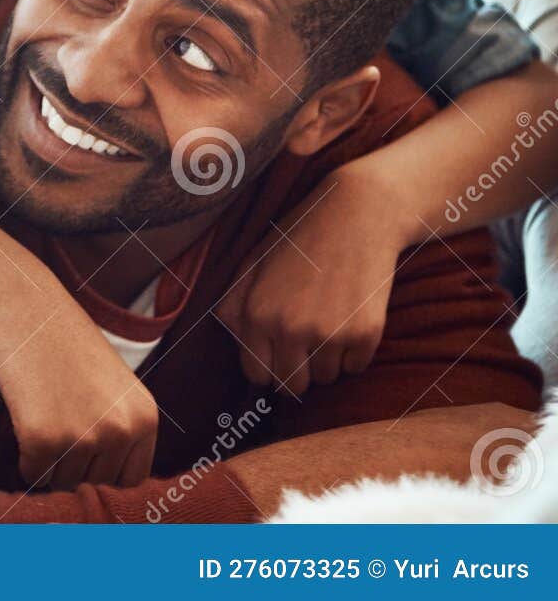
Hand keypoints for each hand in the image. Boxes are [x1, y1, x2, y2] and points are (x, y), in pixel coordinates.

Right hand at [0, 301, 158, 491]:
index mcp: (145, 416)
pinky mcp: (43, 438)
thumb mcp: (114, 385)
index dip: (105, 473)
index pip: (131, 479)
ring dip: (50, 463)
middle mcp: (121, 430)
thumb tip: (109, 483)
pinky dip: (26, 460)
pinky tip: (26, 422)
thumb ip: (121, 428)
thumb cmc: (65, 343)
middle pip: (96, 483)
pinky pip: (34, 474)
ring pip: (64, 482)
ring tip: (43, 417)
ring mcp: (83, 436)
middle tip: (56, 428)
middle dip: (75, 468)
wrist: (24, 308)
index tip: (85, 462)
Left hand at [217, 164, 410, 395]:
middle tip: (306, 342)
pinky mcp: (365, 334)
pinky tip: (351, 318)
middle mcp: (289, 329)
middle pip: (292, 386)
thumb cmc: (300, 237)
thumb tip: (235, 344)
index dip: (268, 367)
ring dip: (327, 360)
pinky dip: (354, 352)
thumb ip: (235, 306)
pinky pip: (356, 368)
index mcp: (256, 314)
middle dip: (297, 370)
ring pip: (326, 379)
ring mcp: (329, 334)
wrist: (357, 214)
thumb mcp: (253, 263)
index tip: (278, 356)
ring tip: (329, 321)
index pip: (257, 375)